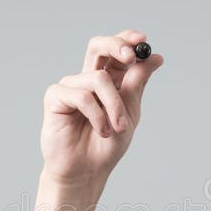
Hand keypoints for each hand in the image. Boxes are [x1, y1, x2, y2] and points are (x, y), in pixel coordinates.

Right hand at [40, 29, 163, 187]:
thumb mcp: (130, 113)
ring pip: (98, 78)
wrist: (87, 171)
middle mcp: (87, 79)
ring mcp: (70, 87)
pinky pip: (82, 96)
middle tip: (131, 57)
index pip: (115, 50)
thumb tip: (155, 57)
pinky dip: (97, 115)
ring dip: (114, 105)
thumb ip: (137, 84)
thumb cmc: (106, 146)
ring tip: (117, 129)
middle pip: (97, 46)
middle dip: (116, 45)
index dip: (127, 39)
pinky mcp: (55, 98)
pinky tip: (101, 130)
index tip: (143, 41)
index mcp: (108, 80)